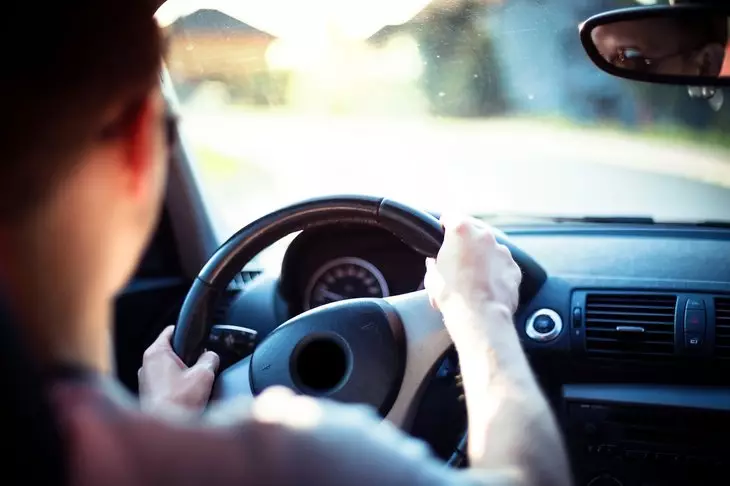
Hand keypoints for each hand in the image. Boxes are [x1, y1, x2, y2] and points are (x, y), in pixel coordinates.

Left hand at [138, 326, 218, 417]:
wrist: (166, 430)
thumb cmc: (178, 402)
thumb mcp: (204, 374)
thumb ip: (210, 359)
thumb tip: (212, 357)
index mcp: (156, 353)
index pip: (171, 330)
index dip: (186, 331)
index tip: (196, 335)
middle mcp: (146, 364)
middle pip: (172, 351)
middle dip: (188, 356)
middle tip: (201, 365)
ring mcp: (145, 380)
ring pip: (169, 368)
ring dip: (182, 373)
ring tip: (194, 385)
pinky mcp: (149, 394)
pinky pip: (166, 383)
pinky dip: (176, 386)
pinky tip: (187, 396)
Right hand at [424, 214, 521, 333]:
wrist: (479, 317)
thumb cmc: (452, 295)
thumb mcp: (432, 276)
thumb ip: (435, 262)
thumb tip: (435, 262)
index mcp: (461, 231)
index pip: (450, 217)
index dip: (444, 225)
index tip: (442, 232)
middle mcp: (484, 235)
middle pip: (474, 230)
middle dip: (466, 242)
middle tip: (458, 258)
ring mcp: (502, 251)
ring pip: (490, 248)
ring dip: (483, 256)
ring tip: (475, 275)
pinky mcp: (514, 268)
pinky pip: (502, 265)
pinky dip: (496, 271)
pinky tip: (488, 285)